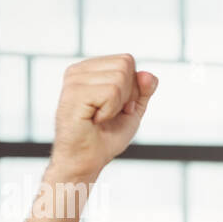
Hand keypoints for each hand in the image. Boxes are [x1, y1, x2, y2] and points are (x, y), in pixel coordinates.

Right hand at [50, 53, 157, 179]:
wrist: (86, 160)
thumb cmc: (105, 137)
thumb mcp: (132, 111)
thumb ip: (143, 91)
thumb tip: (149, 74)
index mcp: (89, 70)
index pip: (127, 60)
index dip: (132, 89)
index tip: (116, 108)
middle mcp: (78, 70)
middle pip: (125, 64)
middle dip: (127, 95)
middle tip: (108, 113)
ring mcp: (74, 80)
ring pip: (119, 78)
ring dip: (117, 105)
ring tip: (100, 117)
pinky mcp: (74, 92)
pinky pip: (111, 92)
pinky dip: (110, 111)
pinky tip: (95, 119)